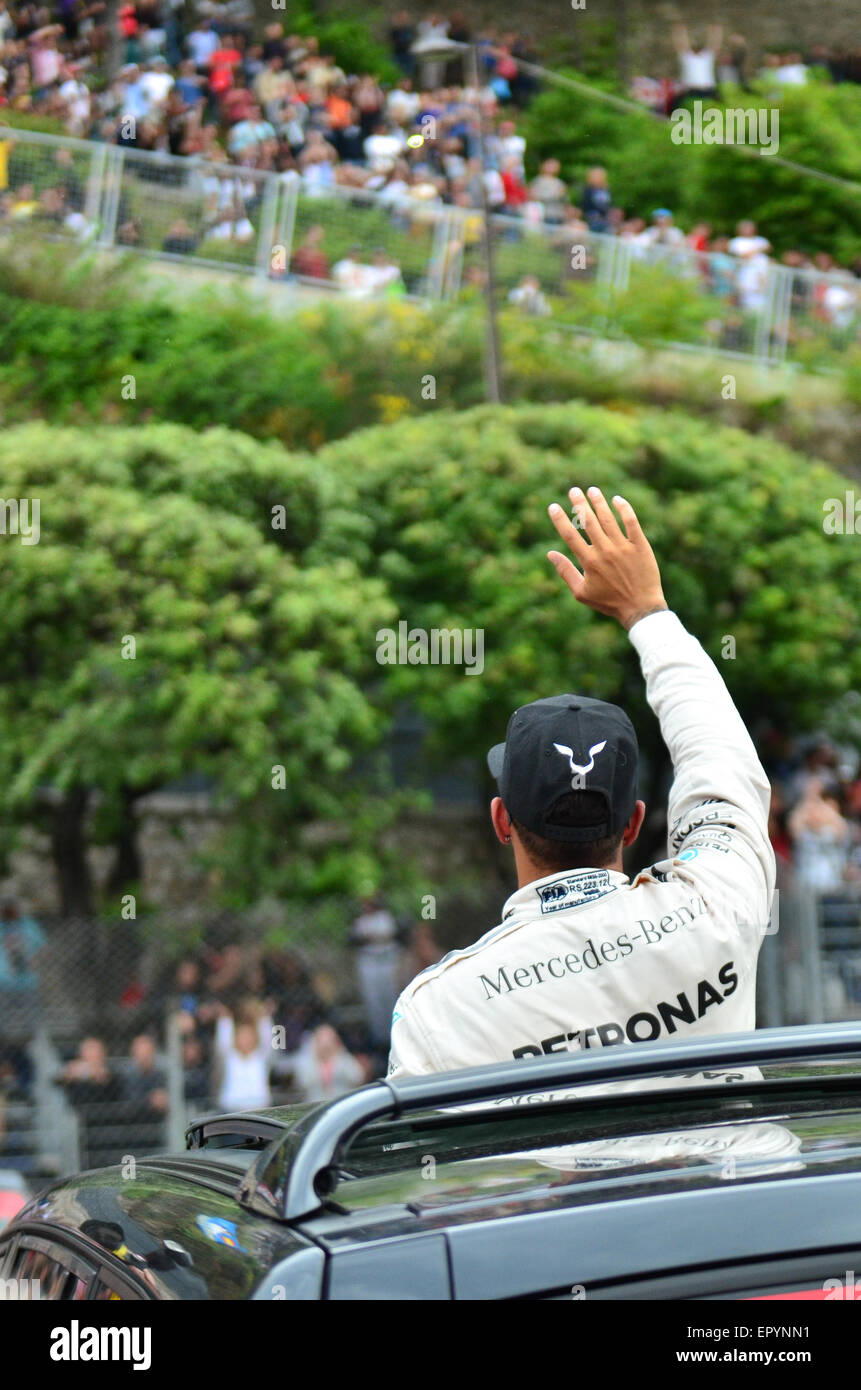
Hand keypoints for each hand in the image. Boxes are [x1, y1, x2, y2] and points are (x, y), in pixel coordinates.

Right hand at [547, 486, 666, 629]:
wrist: (640, 608)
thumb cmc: (608, 602)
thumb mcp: (581, 592)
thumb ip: (565, 571)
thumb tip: (550, 554)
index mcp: (588, 562)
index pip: (570, 535)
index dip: (560, 519)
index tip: (553, 506)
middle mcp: (604, 551)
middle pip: (588, 521)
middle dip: (579, 503)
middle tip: (574, 490)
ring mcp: (623, 547)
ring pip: (608, 518)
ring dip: (599, 502)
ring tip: (592, 490)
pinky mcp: (640, 545)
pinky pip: (631, 522)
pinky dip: (624, 509)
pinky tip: (617, 499)